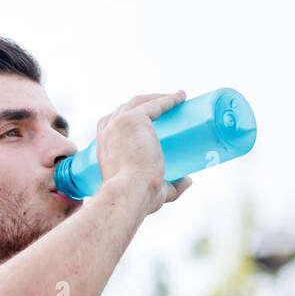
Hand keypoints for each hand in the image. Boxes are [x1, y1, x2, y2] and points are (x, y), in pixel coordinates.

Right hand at [94, 90, 191, 214]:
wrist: (128, 193)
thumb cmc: (136, 198)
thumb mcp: (152, 190)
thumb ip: (171, 187)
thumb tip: (188, 180)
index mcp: (105, 146)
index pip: (114, 123)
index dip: (130, 117)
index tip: (150, 117)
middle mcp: (108, 132)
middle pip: (127, 108)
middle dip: (146, 104)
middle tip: (167, 108)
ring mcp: (119, 123)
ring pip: (140, 102)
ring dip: (158, 98)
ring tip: (176, 98)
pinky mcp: (132, 119)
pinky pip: (153, 104)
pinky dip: (167, 99)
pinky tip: (180, 97)